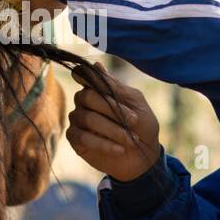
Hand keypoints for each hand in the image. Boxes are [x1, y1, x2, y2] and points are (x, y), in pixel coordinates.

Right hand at [66, 61, 161, 181]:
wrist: (143, 156)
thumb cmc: (142, 126)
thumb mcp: (135, 103)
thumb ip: (116, 87)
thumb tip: (97, 64)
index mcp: (99, 88)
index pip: (83, 75)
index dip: (83, 75)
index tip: (87, 78)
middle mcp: (84, 102)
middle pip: (86, 96)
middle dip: (112, 109)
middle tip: (133, 121)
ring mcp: (78, 120)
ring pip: (87, 118)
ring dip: (112, 129)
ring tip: (130, 139)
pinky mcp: (75, 139)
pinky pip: (83, 137)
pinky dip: (104, 144)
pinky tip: (119, 149)